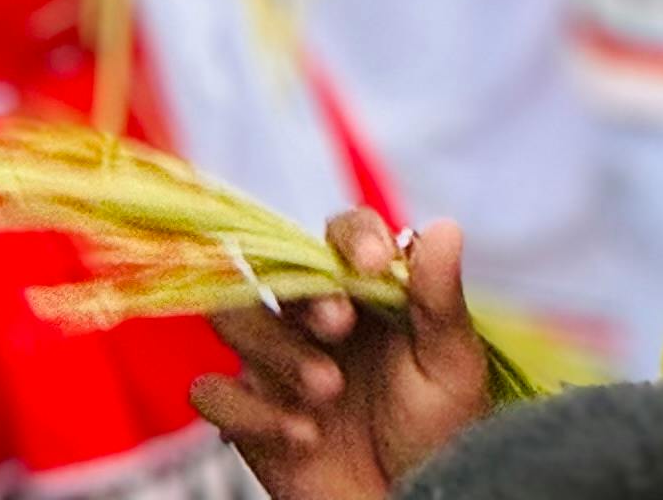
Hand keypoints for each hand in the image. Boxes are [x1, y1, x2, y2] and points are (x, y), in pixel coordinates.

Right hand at [195, 210, 493, 499]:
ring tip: (328, 390)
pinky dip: (249, 411)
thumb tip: (444, 227)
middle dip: (308, 295)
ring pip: (236, 317)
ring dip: (278, 349)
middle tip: (341, 325)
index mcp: (366, 289)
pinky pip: (212, 392)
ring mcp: (276, 362)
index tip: (372, 264)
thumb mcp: (450, 364)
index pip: (341, 232)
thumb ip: (439, 299)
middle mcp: (314, 316)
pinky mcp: (248, 414)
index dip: (351, 237)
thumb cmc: (438, 431)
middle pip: (278, 268)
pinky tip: (302, 436)